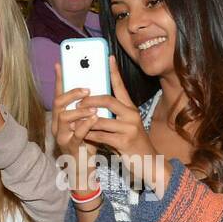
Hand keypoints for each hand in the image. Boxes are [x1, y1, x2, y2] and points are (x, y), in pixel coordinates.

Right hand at [52, 63, 99, 192]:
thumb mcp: (87, 119)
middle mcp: (57, 124)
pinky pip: (75, 134)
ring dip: (79, 110)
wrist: (86, 165)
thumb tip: (94, 85)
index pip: (58, 93)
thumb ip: (88, 105)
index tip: (60, 63)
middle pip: (58, 103)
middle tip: (87, 89)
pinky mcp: (70, 147)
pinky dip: (85, 125)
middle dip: (72, 94)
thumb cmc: (88, 140)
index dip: (59, 79)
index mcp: (61, 115)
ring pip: (64, 117)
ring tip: (93, 106)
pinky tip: (95, 119)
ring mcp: (62, 135)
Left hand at [81, 57, 165, 194]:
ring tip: (73, 121)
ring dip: (85, 121)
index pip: (121, 86)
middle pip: (108, 100)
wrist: (149, 163)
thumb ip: (112, 116)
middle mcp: (131, 115)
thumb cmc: (132, 144)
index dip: (114, 71)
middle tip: (77, 102)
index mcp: (131, 108)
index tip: (108, 57)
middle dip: (89, 100)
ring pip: (101, 119)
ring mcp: (129, 128)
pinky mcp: (124, 141)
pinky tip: (82, 135)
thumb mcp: (125, 126)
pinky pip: (101, 135)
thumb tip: (93, 106)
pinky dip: (89, 135)